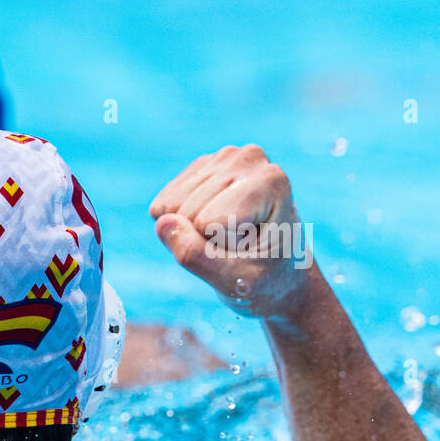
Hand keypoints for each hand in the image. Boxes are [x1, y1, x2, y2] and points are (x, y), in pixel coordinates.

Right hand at [149, 144, 312, 320]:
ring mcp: (223, 158)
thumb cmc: (266, 280)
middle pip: (187, 212)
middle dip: (205, 239)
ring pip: (170, 208)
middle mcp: (248, 158)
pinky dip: (178, 225)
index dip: (222, 247)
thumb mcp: (236, 282)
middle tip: (240, 245)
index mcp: (270, 181)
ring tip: (229, 235)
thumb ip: (196, 256)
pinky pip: (162, 206)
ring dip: (191, 233)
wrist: (277, 270)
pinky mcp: (201, 167)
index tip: (253, 250)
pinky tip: (212, 225)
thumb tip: (161, 222)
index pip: (207, 222)